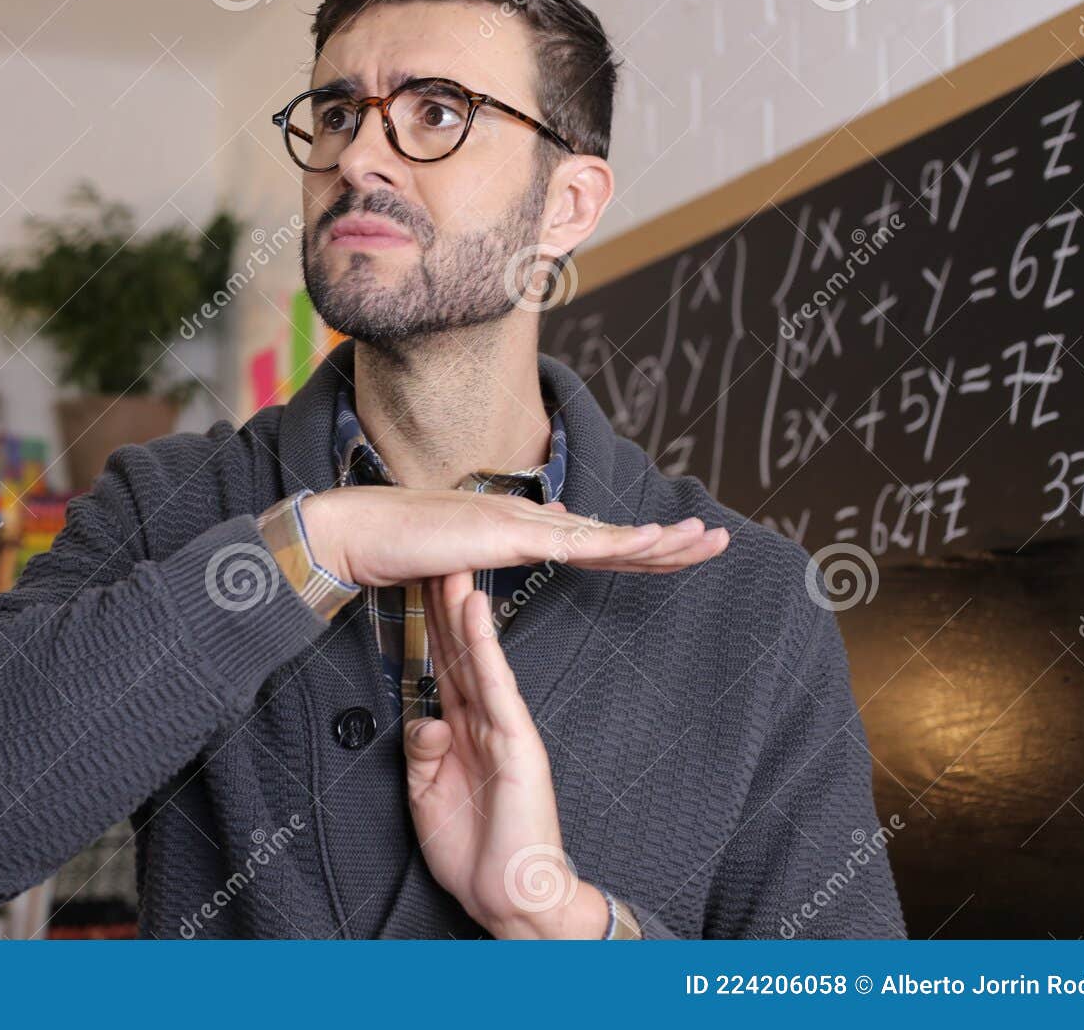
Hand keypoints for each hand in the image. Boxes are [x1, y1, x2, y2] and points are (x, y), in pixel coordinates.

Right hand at [300, 487, 728, 588]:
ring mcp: (526, 524)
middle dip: (670, 541)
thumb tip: (528, 545)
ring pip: (609, 536)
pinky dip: (621, 543)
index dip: (639, 550)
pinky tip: (655, 545)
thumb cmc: (402, 551)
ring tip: (706, 540)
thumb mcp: (462, 562)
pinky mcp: (513, 534)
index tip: (679, 552)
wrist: (364, 532)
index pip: (595, 546)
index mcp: (527, 532)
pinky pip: (579, 544)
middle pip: (615, 537)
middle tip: (719, 540)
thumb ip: (498, 555)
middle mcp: (534, 521)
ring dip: (661, 540)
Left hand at [403, 570, 608, 938]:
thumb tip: (423, 718)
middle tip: (435, 554)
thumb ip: (423, 753)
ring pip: (477, 656)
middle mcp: (484, 719)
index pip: (444, 664)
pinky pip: (495, 684)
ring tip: (453, 565)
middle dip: (445, 604)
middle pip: (459, 650)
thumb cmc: (475, 850)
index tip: (415, 584)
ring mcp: (503, 726)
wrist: (512, 895)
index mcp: (463, 729)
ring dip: (463, 610)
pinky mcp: (517, 740)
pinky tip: (474, 613)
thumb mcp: (428, 796)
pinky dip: (484, 646)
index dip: (428, 626)